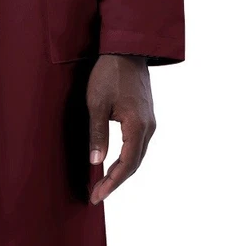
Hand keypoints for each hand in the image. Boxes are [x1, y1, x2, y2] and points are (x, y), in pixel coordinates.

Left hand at [86, 55, 155, 203]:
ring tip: (103, 184)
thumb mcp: (96, 103)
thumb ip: (97, 133)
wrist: (127, 49)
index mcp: (137, 126)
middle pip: (134, 164)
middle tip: (96, 195)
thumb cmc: (109, 73)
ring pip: (137, 155)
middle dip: (115, 182)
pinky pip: (138, 145)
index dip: (112, 183)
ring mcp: (149, 122)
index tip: (97, 196)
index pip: (126, 164)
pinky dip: (126, 158)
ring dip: (121, 172)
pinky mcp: (145, 116)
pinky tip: (114, 163)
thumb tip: (96, 162)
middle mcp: (148, 127)